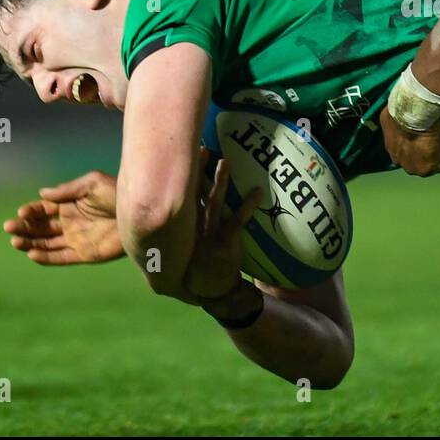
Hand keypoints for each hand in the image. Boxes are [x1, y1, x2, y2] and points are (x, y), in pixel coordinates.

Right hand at [4, 170, 121, 264]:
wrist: (139, 215)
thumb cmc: (118, 194)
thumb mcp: (92, 184)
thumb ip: (67, 190)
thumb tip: (42, 193)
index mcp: (70, 204)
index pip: (43, 209)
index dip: (31, 211)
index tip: (21, 213)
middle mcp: (70, 222)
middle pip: (40, 227)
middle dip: (24, 228)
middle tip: (9, 228)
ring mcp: (76, 238)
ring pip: (47, 243)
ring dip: (30, 242)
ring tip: (15, 241)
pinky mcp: (84, 254)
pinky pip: (61, 257)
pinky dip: (46, 257)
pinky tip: (32, 253)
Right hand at [184, 158, 261, 298]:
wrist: (211, 291)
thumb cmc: (201, 261)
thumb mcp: (186, 241)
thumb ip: (185, 220)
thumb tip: (188, 193)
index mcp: (184, 224)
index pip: (181, 193)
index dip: (184, 173)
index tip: (186, 151)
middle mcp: (192, 226)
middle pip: (193, 192)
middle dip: (197, 170)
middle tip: (202, 147)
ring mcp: (208, 234)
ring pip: (213, 202)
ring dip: (220, 181)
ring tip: (225, 161)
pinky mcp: (225, 243)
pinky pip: (237, 220)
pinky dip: (248, 205)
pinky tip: (258, 192)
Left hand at [379, 105, 439, 177]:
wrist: (410, 113)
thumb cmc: (403, 110)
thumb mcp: (396, 113)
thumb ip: (400, 120)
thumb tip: (407, 115)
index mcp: (392, 148)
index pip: (408, 150)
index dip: (419, 145)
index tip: (430, 139)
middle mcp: (403, 162)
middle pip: (421, 159)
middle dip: (432, 153)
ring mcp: (417, 167)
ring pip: (436, 161)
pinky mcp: (433, 166)